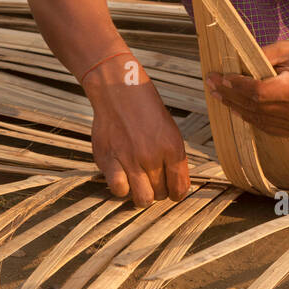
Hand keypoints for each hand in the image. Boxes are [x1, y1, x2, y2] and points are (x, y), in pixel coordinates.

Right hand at [84, 56, 189, 205]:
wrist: (119, 91)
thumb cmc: (146, 111)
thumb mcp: (170, 131)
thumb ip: (173, 158)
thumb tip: (176, 186)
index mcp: (172, 147)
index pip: (180, 187)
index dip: (177, 193)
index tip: (173, 192)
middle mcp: (151, 155)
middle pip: (161, 194)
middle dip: (159, 192)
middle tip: (154, 183)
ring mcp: (128, 158)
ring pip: (142, 198)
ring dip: (143, 195)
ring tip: (140, 185)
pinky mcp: (108, 159)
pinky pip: (119, 189)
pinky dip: (122, 188)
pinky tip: (123, 177)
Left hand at [206, 35, 288, 137]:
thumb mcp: (286, 47)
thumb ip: (260, 56)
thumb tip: (232, 65)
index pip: (258, 91)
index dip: (236, 86)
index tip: (219, 77)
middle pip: (256, 107)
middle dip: (230, 95)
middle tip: (211, 84)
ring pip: (259, 119)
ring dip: (236, 107)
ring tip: (220, 94)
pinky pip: (269, 127)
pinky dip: (251, 117)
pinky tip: (237, 106)